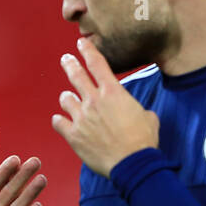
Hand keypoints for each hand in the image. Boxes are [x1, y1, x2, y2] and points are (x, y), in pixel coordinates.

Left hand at [51, 37, 159, 177]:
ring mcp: (81, 117)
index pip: (97, 64)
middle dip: (70, 64)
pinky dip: (59, 121)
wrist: (132, 163)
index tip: (81, 43)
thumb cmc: (142, 140)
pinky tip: (61, 122)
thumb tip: (136, 112)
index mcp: (113, 92)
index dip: (88, 51)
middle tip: (66, 59)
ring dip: (67, 98)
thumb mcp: (147, 116)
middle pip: (76, 75)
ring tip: (68, 99)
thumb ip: (134, 108)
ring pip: (65, 99)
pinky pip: (58, 122)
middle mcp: (94, 100)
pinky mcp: (73, 135)